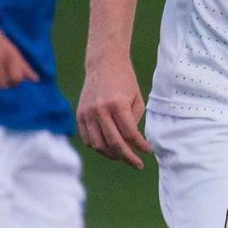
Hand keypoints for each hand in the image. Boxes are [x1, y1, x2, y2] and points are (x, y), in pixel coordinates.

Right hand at [76, 53, 151, 169]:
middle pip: (113, 143)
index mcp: (117, 104)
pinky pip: (87, 138)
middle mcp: (100, 110)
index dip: (140, 146)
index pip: (130, 134)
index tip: (147, 151)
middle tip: (137, 163)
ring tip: (122, 157)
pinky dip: (97, 147)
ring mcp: (87, 113)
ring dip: (111, 155)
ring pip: (98, 145)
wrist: (104, 64)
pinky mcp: (80, 114)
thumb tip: (132, 143)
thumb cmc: (125, 81)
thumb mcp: (137, 99)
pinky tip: (108, 148)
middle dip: (127, 157)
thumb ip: (134, 121)